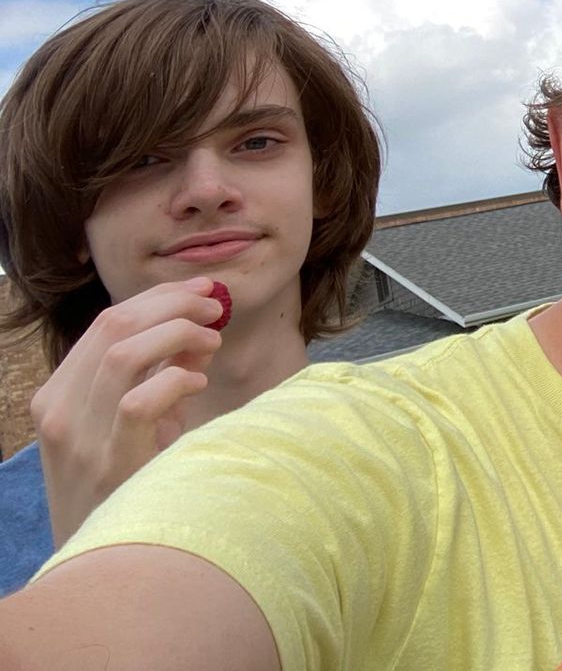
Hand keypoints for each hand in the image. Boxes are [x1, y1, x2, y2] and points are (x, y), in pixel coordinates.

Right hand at [31, 278, 224, 546]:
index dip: (160, 297)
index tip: (203, 291)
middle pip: (114, 325)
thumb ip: (153, 375)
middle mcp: (60, 411)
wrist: (100, 557)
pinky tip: (198, 386)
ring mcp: (80, 438)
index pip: (106, 321)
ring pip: (124, 354)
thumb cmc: (121, 484)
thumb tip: (197, 332)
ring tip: (211, 344)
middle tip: (216, 310)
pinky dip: (175, 381)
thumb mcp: (124, 423)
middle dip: (174, 306)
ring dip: (178, 336)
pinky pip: (138, 402)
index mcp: (58, 394)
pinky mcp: (109, 464)